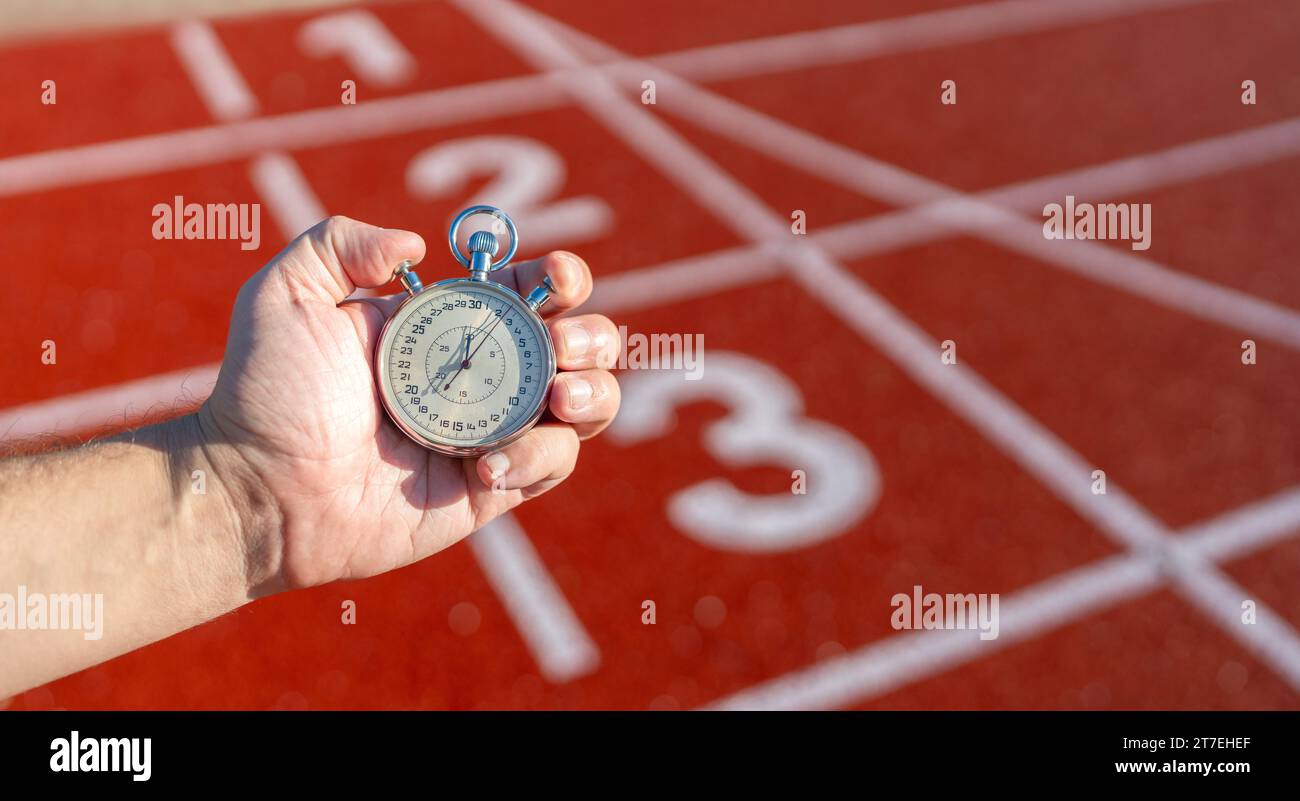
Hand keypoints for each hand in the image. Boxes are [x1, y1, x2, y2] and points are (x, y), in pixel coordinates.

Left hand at [198, 216, 620, 594]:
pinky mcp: (495, 489)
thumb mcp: (287, 294)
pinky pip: (553, 464)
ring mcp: (493, 432)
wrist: (260, 489)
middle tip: (560, 345)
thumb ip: (341, 243)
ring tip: (557, 398)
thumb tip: (416, 243)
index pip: (528, 291)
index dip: (558, 277)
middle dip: (591, 335)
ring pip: (587, 405)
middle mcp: (480, 376)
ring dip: (595, 392)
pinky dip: (540, 455)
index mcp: (445, 325)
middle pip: (577, 344)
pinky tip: (488, 463)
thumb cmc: (268, 394)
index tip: (552, 277)